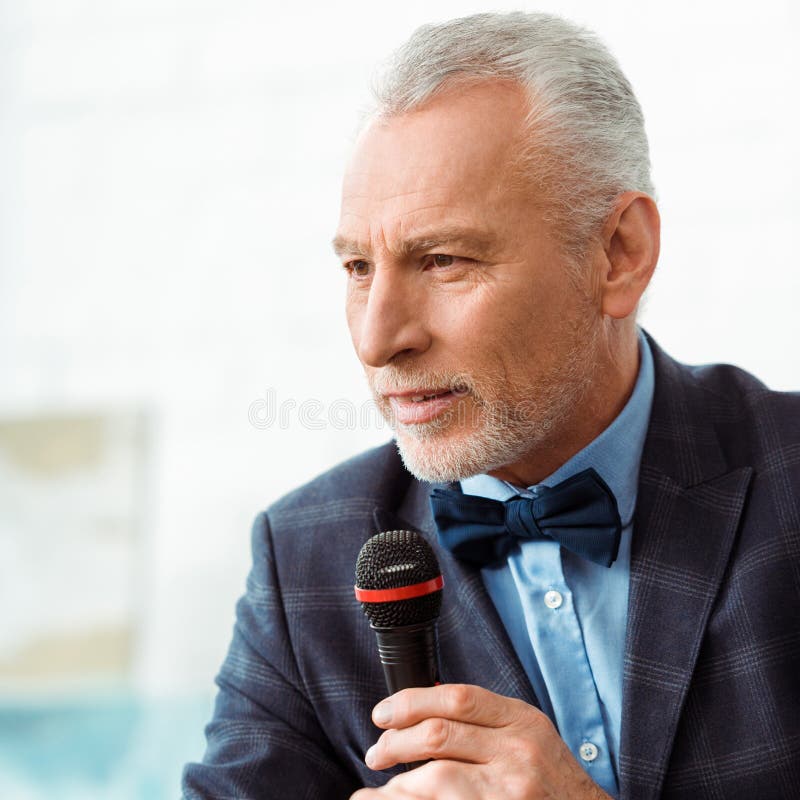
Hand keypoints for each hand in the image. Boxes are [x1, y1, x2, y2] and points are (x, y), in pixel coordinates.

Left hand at [350, 684, 611, 799]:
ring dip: (396, 785)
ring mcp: (511, 789)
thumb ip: (486, 720)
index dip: (410, 702)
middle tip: (376, 754)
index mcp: (522, 720)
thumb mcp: (530, 736)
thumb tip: (423, 705)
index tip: (382, 714)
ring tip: (379, 791)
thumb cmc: (553, 783)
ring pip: (435, 778)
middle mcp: (519, 751)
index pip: (456, 697)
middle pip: (439, 734)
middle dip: (395, 743)